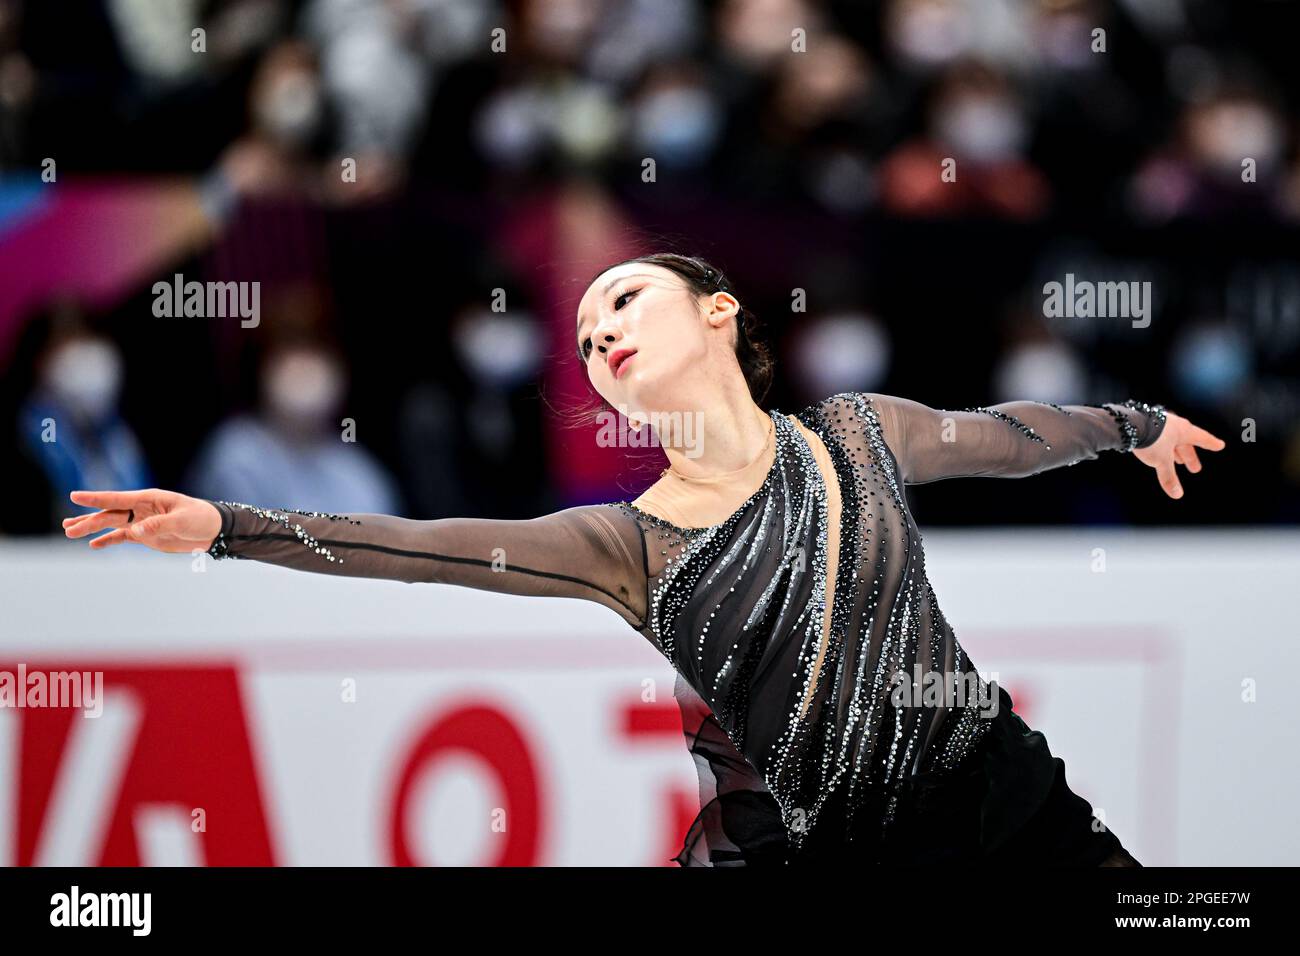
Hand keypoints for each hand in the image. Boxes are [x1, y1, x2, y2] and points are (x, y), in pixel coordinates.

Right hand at [63, 489, 221, 552]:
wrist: (214, 530)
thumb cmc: (200, 518)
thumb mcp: (182, 521)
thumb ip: (159, 525)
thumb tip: (135, 531)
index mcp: (149, 499)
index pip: (117, 499)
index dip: (95, 498)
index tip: (74, 496)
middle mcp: (141, 509)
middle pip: (109, 514)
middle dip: (88, 520)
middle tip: (68, 528)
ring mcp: (142, 522)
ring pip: (111, 524)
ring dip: (92, 528)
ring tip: (70, 532)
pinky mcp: (146, 535)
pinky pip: (122, 537)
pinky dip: (108, 541)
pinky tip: (93, 545)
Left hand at [1132, 412, 1225, 498]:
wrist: (1127, 423)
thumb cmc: (1150, 440)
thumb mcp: (1161, 461)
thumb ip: (1169, 477)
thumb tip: (1178, 495)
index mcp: (1183, 430)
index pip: (1202, 438)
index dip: (1210, 443)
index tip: (1220, 445)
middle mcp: (1173, 424)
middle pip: (1185, 442)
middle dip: (1189, 456)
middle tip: (1195, 469)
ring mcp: (1159, 423)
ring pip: (1171, 440)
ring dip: (1175, 452)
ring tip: (1177, 461)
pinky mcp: (1145, 424)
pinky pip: (1158, 438)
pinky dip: (1162, 447)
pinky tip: (1157, 453)